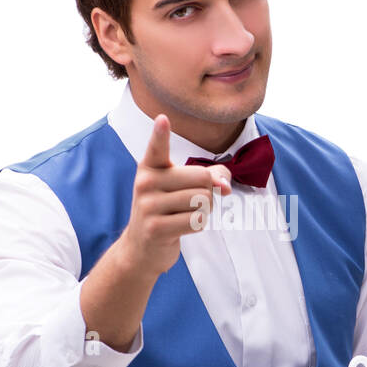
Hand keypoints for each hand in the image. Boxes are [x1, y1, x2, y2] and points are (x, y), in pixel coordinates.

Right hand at [117, 114, 232, 276]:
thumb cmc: (167, 211)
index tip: (162, 119)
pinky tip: (182, 227)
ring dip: (205, 210)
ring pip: (202, 200)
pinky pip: (197, 220)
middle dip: (208, 192)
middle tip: (191, 202)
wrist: (141, 248)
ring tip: (185, 214)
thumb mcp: (181, 188)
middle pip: (202, 177)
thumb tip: (225, 185)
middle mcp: (145, 183)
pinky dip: (199, 224)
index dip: (161, 133)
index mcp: (150, 167)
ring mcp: (148, 206)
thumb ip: (209, 176)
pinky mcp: (156, 228)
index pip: (157, 147)